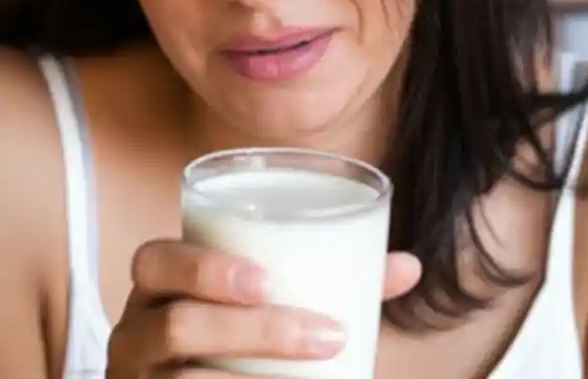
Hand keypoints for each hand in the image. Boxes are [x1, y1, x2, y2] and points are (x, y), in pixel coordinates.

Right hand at [106, 239, 421, 377]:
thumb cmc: (241, 336)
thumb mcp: (272, 305)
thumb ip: (334, 282)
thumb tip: (409, 266)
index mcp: (161, 288)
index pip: (154, 261)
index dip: (202, 267)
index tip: (267, 280)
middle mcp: (136, 334)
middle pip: (175, 325)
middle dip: (253, 330)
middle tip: (329, 336)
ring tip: (319, 374)